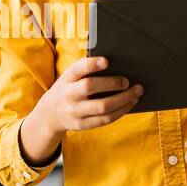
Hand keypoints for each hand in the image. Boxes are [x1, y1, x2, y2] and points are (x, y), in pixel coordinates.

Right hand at [20, 56, 140, 164]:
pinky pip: (106, 119)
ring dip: (123, 99)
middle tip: (127, 81)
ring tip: (136, 92)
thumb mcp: (68, 77)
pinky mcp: (83, 125)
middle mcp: (69, 95)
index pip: (77, 69)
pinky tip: (130, 103)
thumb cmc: (67, 89)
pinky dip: (121, 111)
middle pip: (90, 87)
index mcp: (66, 79)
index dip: (91, 64)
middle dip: (112, 83)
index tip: (106, 61)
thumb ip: (84, 70)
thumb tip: (114, 62)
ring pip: (103, 107)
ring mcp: (75, 112)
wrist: (49, 115)